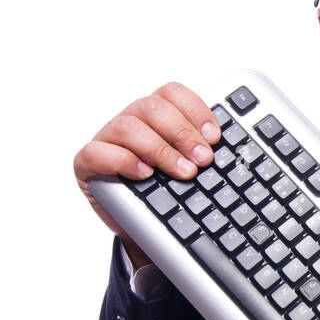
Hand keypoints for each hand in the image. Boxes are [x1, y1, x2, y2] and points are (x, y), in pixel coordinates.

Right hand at [73, 82, 222, 267]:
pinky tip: (144, 173)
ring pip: (128, 126)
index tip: (215, 137)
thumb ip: (201, 155)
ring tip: (182, 172)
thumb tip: (232, 156)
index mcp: (155, 114)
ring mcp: (107, 140)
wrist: (140, 226)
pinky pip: (96, 153)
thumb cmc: (165, 191)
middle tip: (203, 159)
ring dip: (160, 149)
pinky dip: (123, 161)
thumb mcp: (188, 170)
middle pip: (153, 107)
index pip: (172, 93)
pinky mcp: (87, 164)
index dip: (194, 110)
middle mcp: (130, 120)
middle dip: (183, 133)